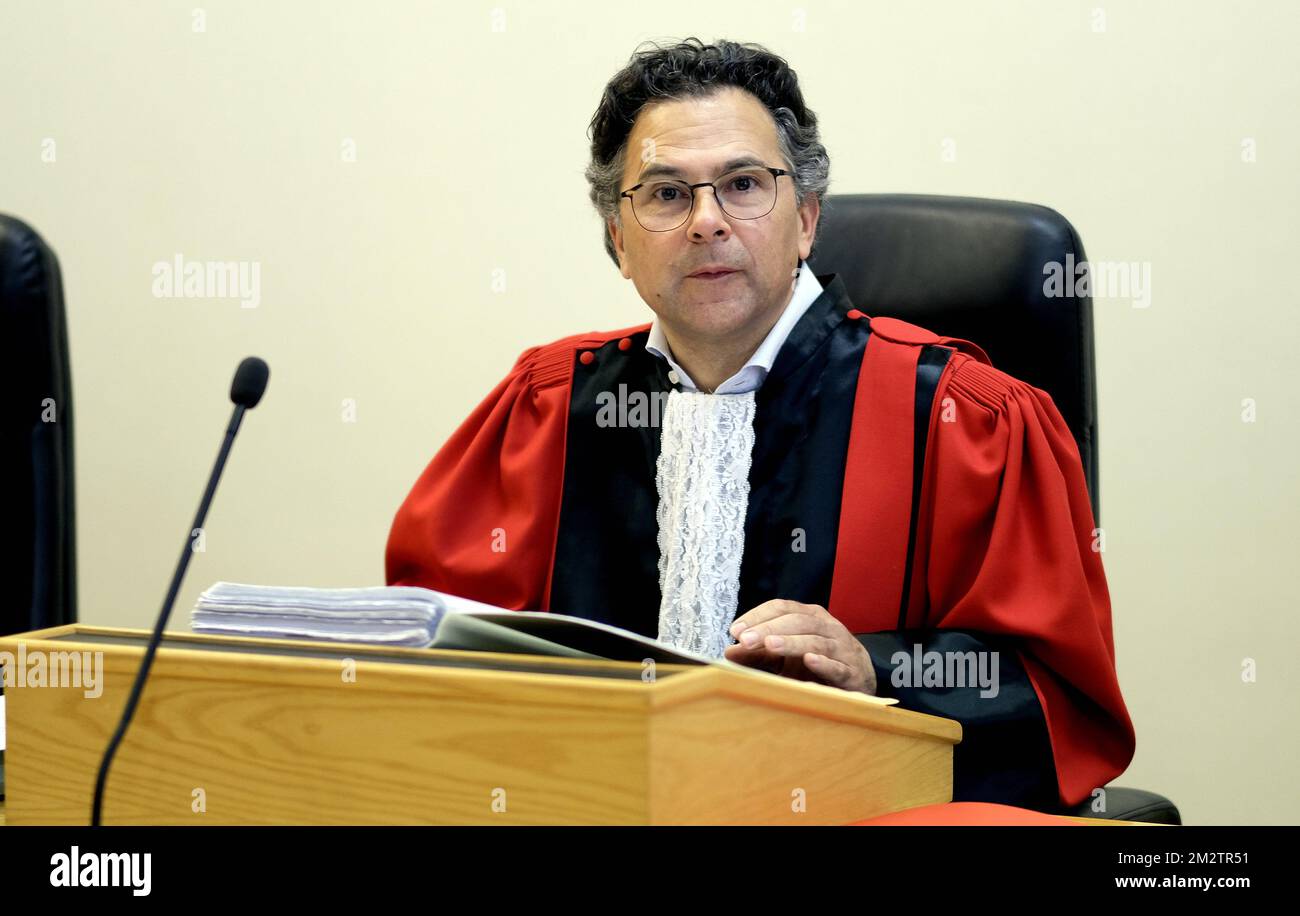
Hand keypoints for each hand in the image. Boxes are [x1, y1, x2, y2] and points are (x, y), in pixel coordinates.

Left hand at [725, 599, 877, 694]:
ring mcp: (841, 648)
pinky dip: (824, 663)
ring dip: (792, 642)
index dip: (758, 616)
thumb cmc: (817, 662)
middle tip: (746, 640)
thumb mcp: (784, 656)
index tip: (736, 630)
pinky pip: (838, 666)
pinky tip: (809, 661)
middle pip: (797, 621)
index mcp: (808, 616)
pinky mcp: (852, 672)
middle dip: (769, 629)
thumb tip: (728, 651)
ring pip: (816, 641)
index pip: (781, 607)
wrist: (859, 677)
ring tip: (771, 645)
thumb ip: (758, 653)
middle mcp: (826, 627)